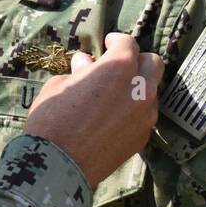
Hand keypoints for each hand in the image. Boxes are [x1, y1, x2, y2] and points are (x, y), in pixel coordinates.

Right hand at [23, 32, 163, 187]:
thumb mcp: (60, 85)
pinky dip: (133, 111)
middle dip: (137, 60)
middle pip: (153, 63)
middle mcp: (140, 87)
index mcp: (119, 66)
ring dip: (136, 87)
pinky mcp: (143, 137)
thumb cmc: (52, 118)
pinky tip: (113, 118)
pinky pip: (144, 116)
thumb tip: (86, 65)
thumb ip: (80, 71)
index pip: (127, 43)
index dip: (115, 41)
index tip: (107, 44)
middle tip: (117, 67)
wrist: (59, 164)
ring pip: (151, 91)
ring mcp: (146, 114)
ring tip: (114, 95)